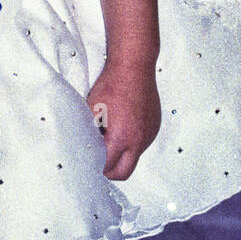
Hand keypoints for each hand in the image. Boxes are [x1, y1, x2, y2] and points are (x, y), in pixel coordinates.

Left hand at [87, 59, 161, 180]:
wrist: (134, 66)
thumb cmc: (112, 85)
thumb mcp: (92, 110)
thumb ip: (90, 133)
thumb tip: (85, 147)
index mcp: (121, 138)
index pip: (108, 166)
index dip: (96, 167)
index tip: (88, 164)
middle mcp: (139, 140)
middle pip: (124, 172)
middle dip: (110, 172)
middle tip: (99, 164)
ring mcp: (149, 134)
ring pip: (135, 157)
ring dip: (122, 155)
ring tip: (110, 136)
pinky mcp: (155, 126)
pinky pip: (142, 143)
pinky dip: (131, 142)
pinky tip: (122, 126)